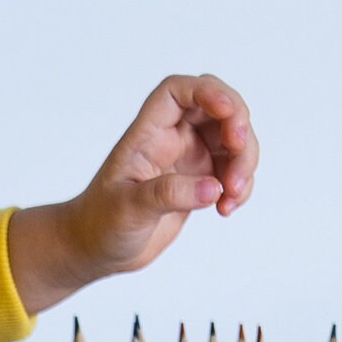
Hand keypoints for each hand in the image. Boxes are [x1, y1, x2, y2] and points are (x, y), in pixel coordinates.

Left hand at [8, 76, 258, 313]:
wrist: (96, 250)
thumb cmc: (100, 224)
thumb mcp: (128, 209)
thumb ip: (168, 195)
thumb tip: (212, 188)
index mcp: (147, 133)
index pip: (178, 91)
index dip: (206, 91)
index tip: (227, 111)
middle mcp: (171, 139)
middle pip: (218, 109)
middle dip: (239, 128)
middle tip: (240, 159)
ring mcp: (188, 158)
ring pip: (233, 141)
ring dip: (244, 163)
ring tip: (231, 198)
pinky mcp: (200, 181)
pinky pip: (232, 171)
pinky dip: (240, 186)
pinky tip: (225, 209)